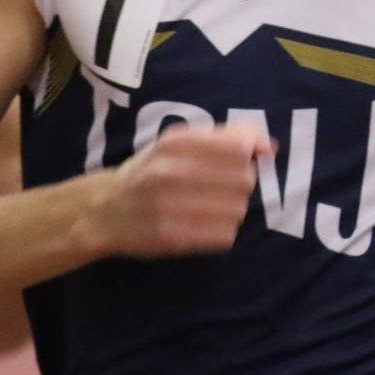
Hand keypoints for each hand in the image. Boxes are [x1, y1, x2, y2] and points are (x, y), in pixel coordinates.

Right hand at [87, 125, 268, 257]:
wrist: (105, 210)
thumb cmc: (152, 171)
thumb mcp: (179, 141)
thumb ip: (225, 137)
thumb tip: (269, 145)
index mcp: (175, 142)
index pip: (240, 149)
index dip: (248, 158)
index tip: (240, 164)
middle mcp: (170, 171)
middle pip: (244, 180)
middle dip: (241, 186)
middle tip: (222, 189)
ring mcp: (169, 206)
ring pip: (238, 209)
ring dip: (233, 210)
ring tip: (212, 207)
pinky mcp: (171, 237)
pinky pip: (224, 235)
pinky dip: (223, 231)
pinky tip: (206, 225)